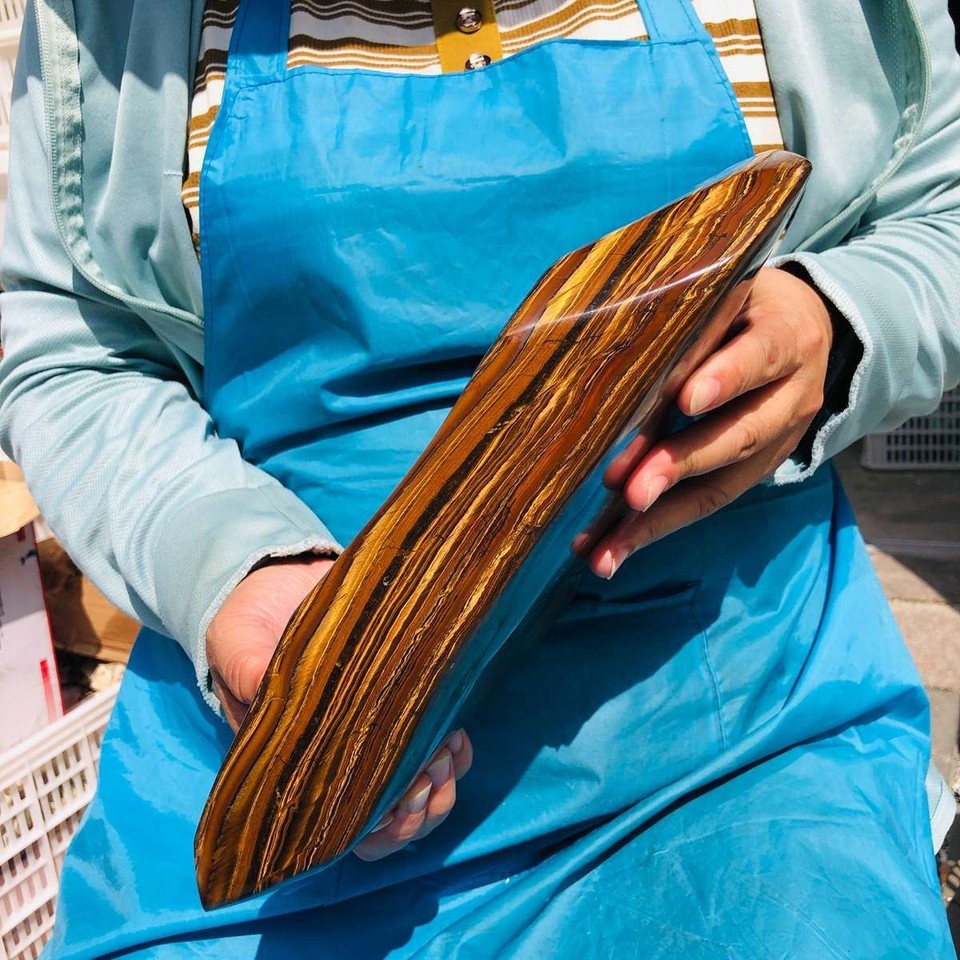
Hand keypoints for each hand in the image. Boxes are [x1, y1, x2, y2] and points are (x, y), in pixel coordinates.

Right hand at [206, 556, 472, 859]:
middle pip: (390, 818)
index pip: (340, 824)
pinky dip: (456, 752)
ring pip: (424, 789)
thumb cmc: (249, 624)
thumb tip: (269, 694)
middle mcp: (342, 757)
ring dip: (441, 786)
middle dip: (417, 811)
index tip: (393, 808)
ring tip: (442, 757)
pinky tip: (455, 737)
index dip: (374, 828)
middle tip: (425, 780)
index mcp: (297, 763)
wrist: (280, 579)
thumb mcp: (236, 645)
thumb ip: (249, 672)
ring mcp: (379, 731)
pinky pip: (442, 743)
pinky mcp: (407, 700)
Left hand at [579, 266, 833, 577]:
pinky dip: (657, 528)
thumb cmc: (749, 305)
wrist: (811, 331)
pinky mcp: (755, 472)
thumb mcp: (736, 290)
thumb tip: (618, 341)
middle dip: (681, 465)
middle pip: (740, 435)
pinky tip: (611, 550)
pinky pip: (707, 503)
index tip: (685, 398)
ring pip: (721, 486)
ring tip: (607, 551)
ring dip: (659, 520)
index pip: (760, 356)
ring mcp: (776, 442)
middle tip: (631, 491)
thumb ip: (696, 314)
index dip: (725, 378)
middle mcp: (791, 397)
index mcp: (787, 338)